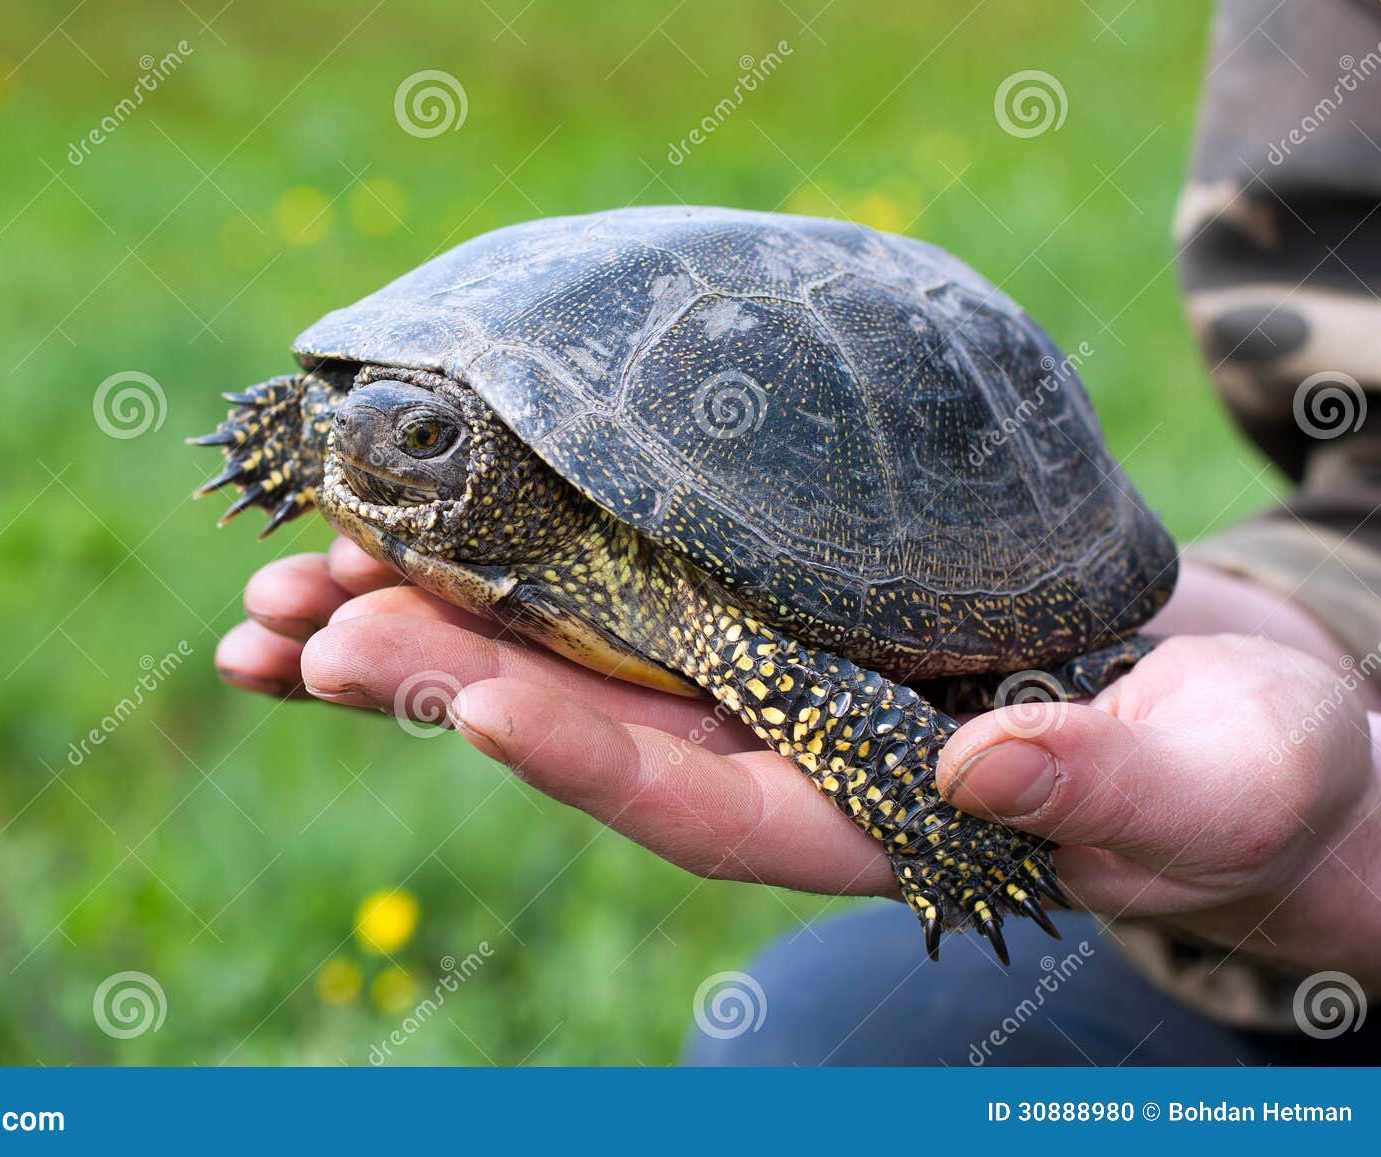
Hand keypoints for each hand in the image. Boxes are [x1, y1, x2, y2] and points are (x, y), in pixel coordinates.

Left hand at [218, 541, 1380, 981]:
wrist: (1199, 704)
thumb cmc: (1222, 756)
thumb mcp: (1206, 774)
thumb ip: (1110, 785)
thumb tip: (993, 771)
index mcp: (860, 811)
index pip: (702, 802)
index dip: (588, 756)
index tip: (476, 697)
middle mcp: (777, 751)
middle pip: (588, 725)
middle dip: (442, 683)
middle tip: (302, 634)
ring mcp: (753, 680)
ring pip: (567, 654)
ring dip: (425, 623)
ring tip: (293, 589)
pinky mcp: (749, 607)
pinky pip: (607, 581)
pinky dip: (503, 556)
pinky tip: (402, 523)